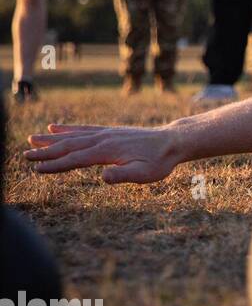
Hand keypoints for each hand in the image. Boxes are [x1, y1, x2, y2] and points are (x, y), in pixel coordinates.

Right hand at [24, 123, 182, 183]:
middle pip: (69, 146)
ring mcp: (105, 133)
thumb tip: (104, 177)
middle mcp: (103, 139)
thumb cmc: (159, 162)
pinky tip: (55, 128)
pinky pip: (84, 129)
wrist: (172, 142)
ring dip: (51, 139)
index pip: (76, 159)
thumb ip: (124, 175)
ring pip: (73, 136)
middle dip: (46, 152)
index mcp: (107, 151)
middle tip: (24, 156)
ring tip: (32, 140)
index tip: (37, 170)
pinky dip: (68, 129)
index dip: (55, 166)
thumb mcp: (145, 174)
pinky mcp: (109, 131)